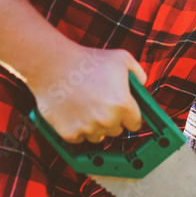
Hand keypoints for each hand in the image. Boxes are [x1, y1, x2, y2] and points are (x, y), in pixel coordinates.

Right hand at [30, 47, 146, 143]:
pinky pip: (79, 138)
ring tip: (86, 107)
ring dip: (95, 126)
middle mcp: (107, 120)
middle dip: (112, 120)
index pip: (135, 124)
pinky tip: (73, 112)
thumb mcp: (122, 58)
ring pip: (98, 136)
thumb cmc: (87, 60)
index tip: (124, 113)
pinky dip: (77, 129)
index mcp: (123, 104)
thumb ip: (138, 73)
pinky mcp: (69, 133)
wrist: (53, 65)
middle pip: (117, 130)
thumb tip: (142, 85)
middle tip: (101, 104)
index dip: (130, 117)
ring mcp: (88, 128)